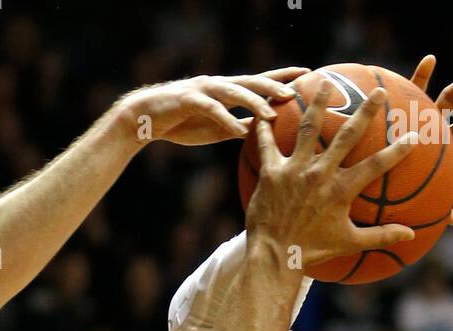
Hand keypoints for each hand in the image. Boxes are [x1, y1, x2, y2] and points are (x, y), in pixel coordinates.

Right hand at [116, 68, 307, 147]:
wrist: (146, 118)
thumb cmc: (182, 123)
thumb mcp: (216, 129)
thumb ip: (238, 127)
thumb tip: (259, 134)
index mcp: (228, 92)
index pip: (260, 82)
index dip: (283, 78)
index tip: (306, 75)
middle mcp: (219, 86)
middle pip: (251, 82)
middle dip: (273, 86)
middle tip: (294, 93)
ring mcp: (204, 90)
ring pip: (234, 92)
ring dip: (254, 102)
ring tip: (271, 113)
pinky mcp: (190, 100)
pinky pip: (212, 110)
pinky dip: (226, 120)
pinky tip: (239, 130)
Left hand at [246, 84, 416, 269]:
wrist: (273, 258)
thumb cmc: (311, 252)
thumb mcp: (348, 243)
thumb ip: (380, 236)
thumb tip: (411, 237)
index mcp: (341, 191)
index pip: (377, 165)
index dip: (398, 150)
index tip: (415, 134)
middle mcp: (319, 174)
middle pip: (347, 135)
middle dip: (366, 111)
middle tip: (379, 91)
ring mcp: (294, 170)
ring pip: (308, 128)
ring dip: (318, 102)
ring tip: (325, 81)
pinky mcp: (271, 172)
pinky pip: (267, 143)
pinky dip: (265, 126)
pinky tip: (267, 108)